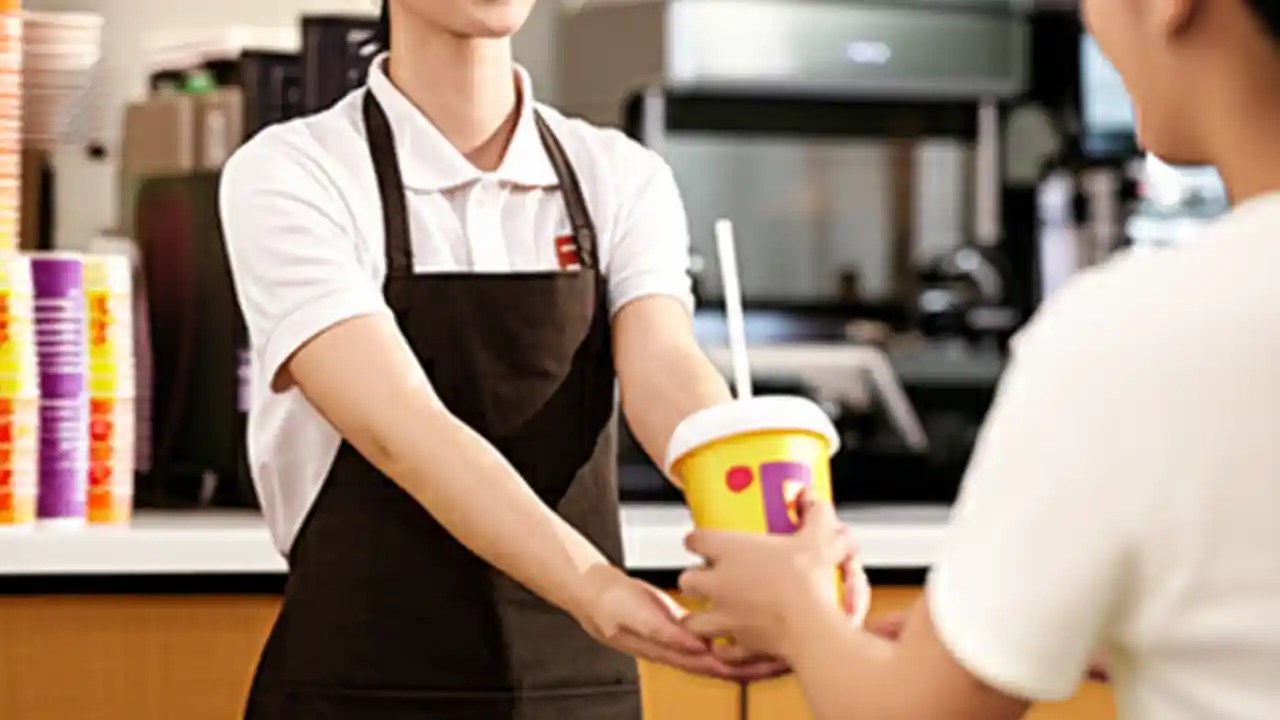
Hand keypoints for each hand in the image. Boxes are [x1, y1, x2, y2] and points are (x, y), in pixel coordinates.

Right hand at [574, 565, 785, 681]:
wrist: (596, 595)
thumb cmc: (611, 607)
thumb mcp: (635, 616)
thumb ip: (664, 630)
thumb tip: (694, 643)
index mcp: (674, 650)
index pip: (718, 666)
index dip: (746, 668)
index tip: (770, 665)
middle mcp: (683, 650)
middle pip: (730, 665)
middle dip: (760, 665)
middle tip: (789, 659)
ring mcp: (686, 641)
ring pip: (727, 652)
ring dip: (753, 651)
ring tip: (780, 646)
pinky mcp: (686, 628)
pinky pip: (717, 636)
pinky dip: (737, 634)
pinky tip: (753, 625)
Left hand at [678, 490, 861, 659]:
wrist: (810, 627)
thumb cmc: (808, 580)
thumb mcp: (817, 539)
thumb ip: (814, 515)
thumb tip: (813, 498)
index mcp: (731, 552)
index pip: (695, 540)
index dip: (697, 540)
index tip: (702, 541)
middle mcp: (719, 583)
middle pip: (686, 579)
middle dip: (694, 580)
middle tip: (708, 579)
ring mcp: (724, 616)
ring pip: (692, 619)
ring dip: (699, 618)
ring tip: (711, 616)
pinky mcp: (736, 642)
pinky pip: (720, 648)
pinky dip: (724, 647)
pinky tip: (732, 643)